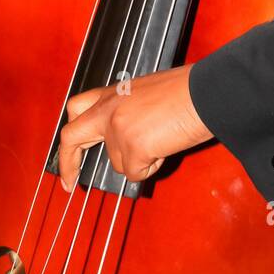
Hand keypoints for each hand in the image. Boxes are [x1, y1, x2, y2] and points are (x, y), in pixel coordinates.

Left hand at [57, 65, 212, 190]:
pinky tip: (166, 146)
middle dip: (67, 162)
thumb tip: (127, 136)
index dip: (71, 133)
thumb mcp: (145, 92)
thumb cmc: (186, 90)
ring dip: (139, 159)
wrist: (205, 92)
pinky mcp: (132, 148)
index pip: (77, 109)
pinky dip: (152, 166)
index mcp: (113, 92)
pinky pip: (136, 172)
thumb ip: (127, 111)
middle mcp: (109, 110)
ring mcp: (117, 130)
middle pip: (71, 137)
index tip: (69, 152)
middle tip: (70, 183)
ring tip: (163, 138)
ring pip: (118, 162)